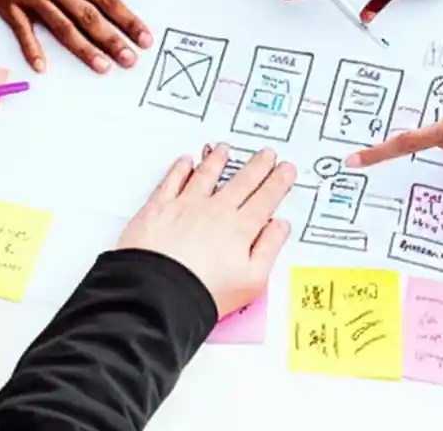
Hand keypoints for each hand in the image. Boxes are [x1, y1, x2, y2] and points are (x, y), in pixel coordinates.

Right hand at [0, 0, 152, 73]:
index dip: (127, 19)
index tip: (143, 36)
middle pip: (88, 17)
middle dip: (111, 40)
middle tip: (130, 60)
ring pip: (62, 27)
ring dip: (83, 48)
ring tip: (102, 67)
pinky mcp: (9, 5)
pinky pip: (22, 30)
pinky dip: (31, 49)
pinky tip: (42, 67)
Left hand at [117, 144, 295, 316]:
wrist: (156, 293)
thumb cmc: (203, 293)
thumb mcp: (251, 281)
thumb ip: (269, 249)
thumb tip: (280, 227)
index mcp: (240, 229)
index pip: (265, 199)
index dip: (278, 181)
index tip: (286, 169)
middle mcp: (215, 211)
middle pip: (242, 181)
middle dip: (257, 165)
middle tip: (266, 153)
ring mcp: (186, 206)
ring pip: (206, 174)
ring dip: (218, 160)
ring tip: (225, 149)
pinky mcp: (158, 208)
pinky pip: (172, 180)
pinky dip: (180, 168)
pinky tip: (185, 161)